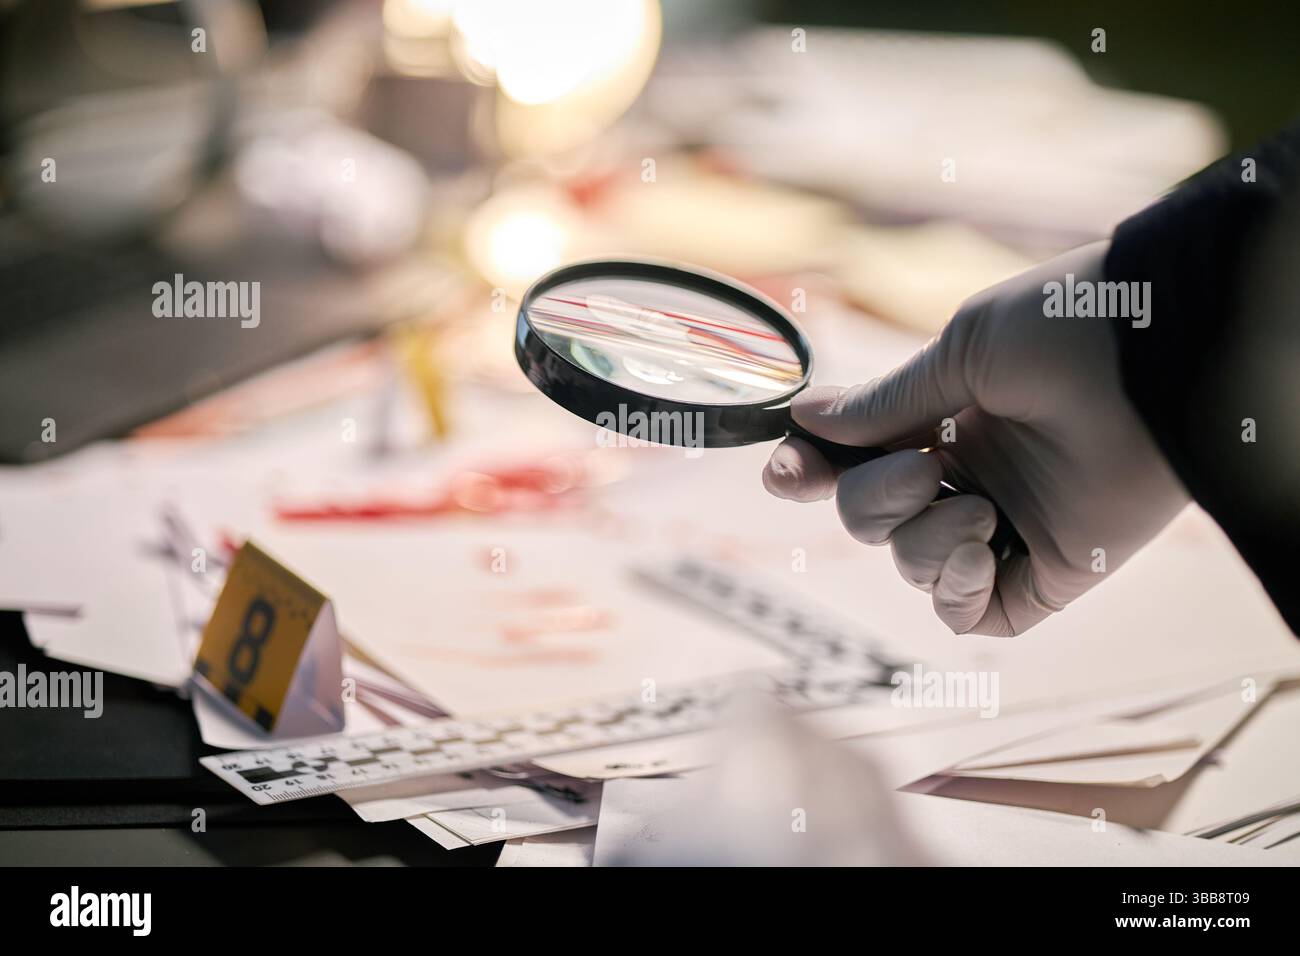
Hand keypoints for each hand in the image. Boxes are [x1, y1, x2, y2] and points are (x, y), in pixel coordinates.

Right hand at [763, 242, 1187, 634]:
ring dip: (925, 541)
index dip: (812, 474)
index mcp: (946, 422)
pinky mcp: (1046, 573)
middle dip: (874, 502)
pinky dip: (957, 590)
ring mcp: (1006, 526)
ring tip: (983, 507)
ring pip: (914, 566)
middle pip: (870, 521)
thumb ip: (883, 403)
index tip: (785, 474)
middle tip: (925, 470)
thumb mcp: (958, 356)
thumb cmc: (1065, 331)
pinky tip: (978, 546)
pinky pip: (973, 613)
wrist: (1159, 357)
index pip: (856, 463)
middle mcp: (969, 475)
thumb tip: (801, 416)